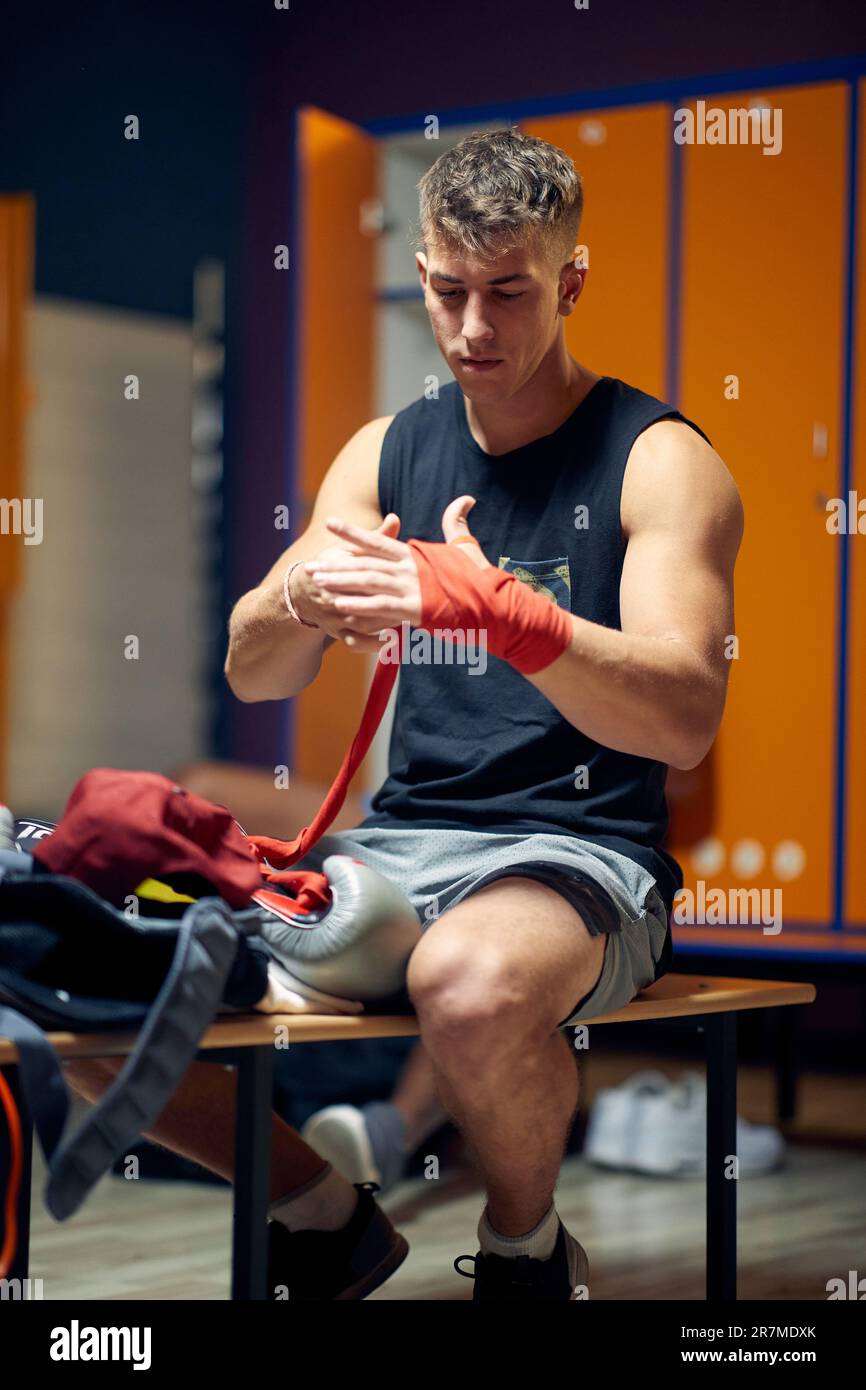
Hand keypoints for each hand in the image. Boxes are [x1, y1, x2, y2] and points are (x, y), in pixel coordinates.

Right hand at [290, 514, 402, 641]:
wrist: (301, 592)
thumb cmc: (334, 565)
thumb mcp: (350, 550)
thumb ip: (376, 539)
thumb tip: (395, 518)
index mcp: (340, 568)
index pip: (365, 571)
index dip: (388, 574)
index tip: (412, 574)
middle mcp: (336, 593)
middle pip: (363, 597)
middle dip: (388, 600)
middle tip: (414, 601)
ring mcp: (336, 616)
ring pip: (361, 621)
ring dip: (383, 623)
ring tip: (407, 620)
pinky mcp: (337, 633)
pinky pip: (355, 642)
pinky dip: (371, 644)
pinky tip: (390, 642)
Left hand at [308, 495, 489, 654]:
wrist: (496, 605)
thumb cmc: (481, 580)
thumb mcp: (467, 549)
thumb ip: (457, 525)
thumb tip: (465, 499)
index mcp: (416, 554)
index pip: (378, 540)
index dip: (353, 532)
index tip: (330, 524)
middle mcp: (410, 569)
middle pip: (365, 563)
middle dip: (336, 565)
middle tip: (311, 567)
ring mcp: (412, 588)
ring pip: (368, 582)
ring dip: (341, 583)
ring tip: (317, 583)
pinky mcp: (416, 608)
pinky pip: (382, 607)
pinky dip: (360, 607)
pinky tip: (339, 606)